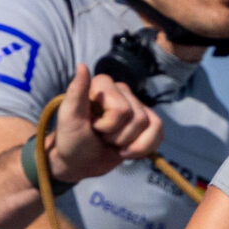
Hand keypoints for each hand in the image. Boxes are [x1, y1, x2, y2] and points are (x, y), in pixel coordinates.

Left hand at [49, 63, 161, 184]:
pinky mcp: (144, 122)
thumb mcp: (69, 117)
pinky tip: (128, 150)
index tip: (92, 127)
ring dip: (130, 145)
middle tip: (101, 137)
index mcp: (103, 84)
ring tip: (112, 143)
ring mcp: (135, 105)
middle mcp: (121, 90)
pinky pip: (159, 130)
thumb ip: (76, 92)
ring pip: (150, 125)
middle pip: (138, 119)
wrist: (78, 162)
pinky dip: (145, 147)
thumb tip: (82, 65)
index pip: (122, 109)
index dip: (108, 126)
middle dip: (118, 138)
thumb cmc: (71, 139)